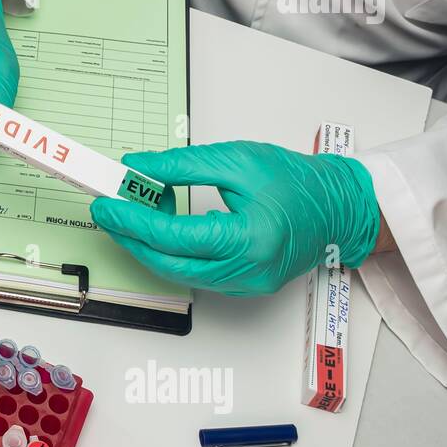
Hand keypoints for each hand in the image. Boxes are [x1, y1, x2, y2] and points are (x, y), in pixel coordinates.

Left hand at [89, 141, 380, 295]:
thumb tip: (138, 168)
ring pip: (179, 273)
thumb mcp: (236, 160)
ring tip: (131, 217)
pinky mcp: (244, 285)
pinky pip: (196, 273)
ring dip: (149, 247)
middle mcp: (248, 270)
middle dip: (132, 239)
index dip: (134, 222)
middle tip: (108, 213)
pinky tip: (161, 229)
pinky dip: (173, 253)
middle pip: (170, 263)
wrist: (338, 206)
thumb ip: (181, 166)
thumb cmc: (298, 181)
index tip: (108, 205)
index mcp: (251, 238)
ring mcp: (246, 284)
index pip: (175, 237)